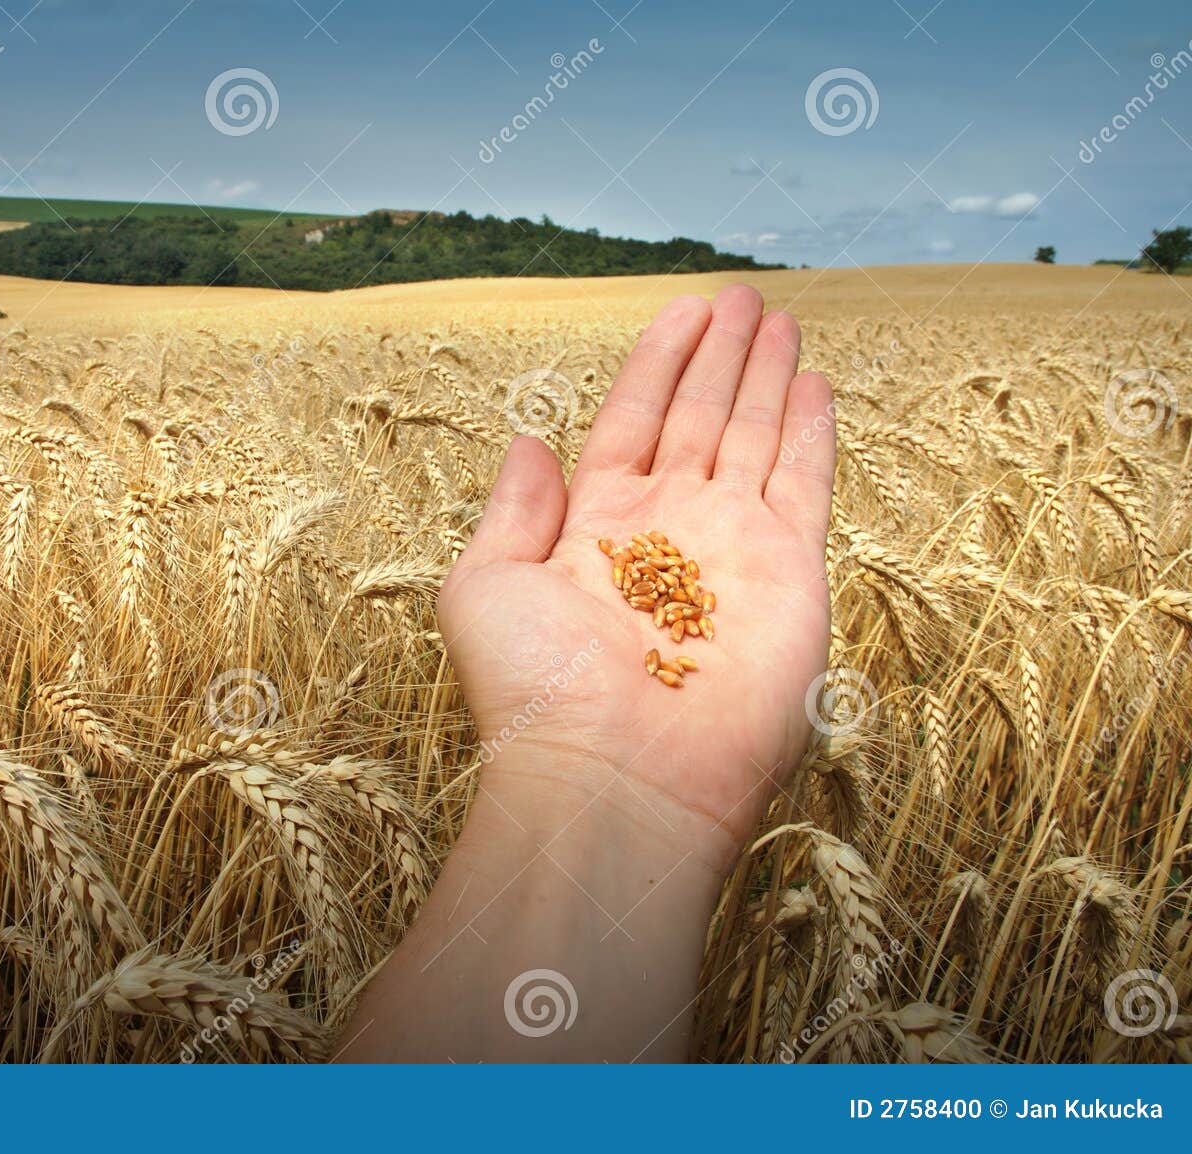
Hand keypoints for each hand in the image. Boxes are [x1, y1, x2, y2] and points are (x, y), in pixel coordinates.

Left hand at [439, 286, 835, 869]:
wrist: (618, 779)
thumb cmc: (537, 692)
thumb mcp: (485, 585)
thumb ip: (513, 509)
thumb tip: (530, 442)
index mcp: (596, 527)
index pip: (633, 419)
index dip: (657, 362)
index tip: (681, 311)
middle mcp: (669, 532)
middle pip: (700, 418)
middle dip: (719, 357)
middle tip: (740, 295)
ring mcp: (733, 548)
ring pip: (754, 437)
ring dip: (765, 375)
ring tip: (776, 316)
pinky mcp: (791, 574)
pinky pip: (806, 482)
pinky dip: (811, 430)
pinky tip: (811, 381)